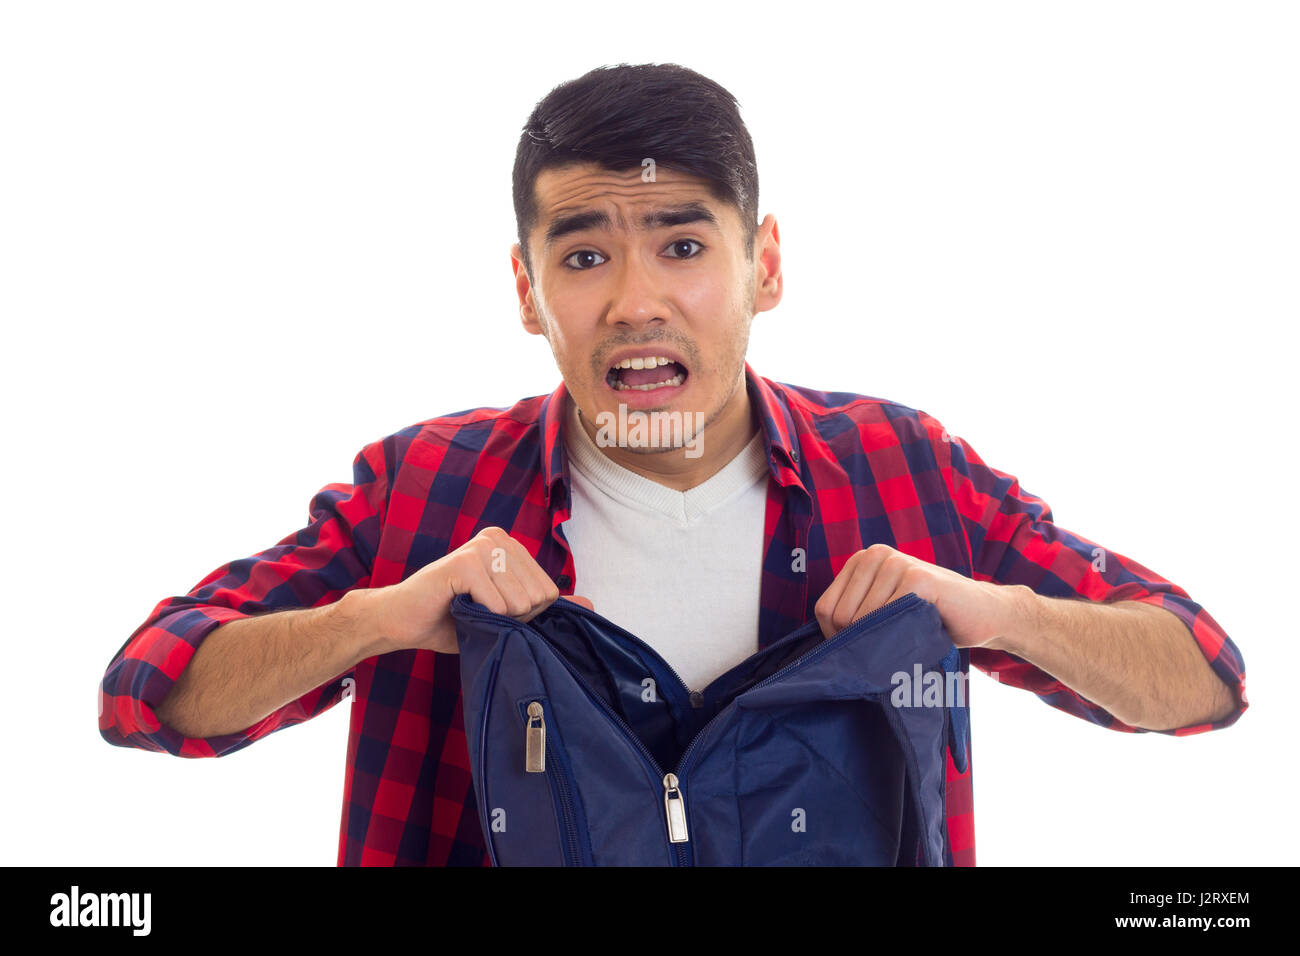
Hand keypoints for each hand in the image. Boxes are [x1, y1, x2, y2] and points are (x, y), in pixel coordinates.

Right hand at [362, 526, 592, 654]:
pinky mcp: (463, 563)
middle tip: (478, 612)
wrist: (403, 621)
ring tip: (467, 609)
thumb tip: (592, 606)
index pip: (549, 592)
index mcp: (511, 546)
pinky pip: (496, 605)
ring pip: (519, 603)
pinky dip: (480, 617)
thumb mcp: (507, 614)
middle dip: (511, 617)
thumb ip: (546, 607)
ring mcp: (480, 547)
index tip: (493, 610)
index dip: (524, 614)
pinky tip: (457, 607)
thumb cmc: (453, 618)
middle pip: (537, 597)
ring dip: (493, 618)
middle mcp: (497, 539)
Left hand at [813, 543, 1026, 647]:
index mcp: (862, 560)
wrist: (985, 613)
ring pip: (861, 620)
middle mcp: (875, 555)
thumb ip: (855, 616)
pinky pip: (887, 618)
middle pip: (840, 616)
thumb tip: (823, 652)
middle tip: (890, 648)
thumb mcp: (884, 610)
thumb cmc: (930, 618)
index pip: (825, 609)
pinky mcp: (918, 578)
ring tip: (907, 640)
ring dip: (882, 642)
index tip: (866, 647)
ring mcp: (897, 563)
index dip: (839, 638)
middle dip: (860, 643)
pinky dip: (899, 638)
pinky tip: (919, 634)